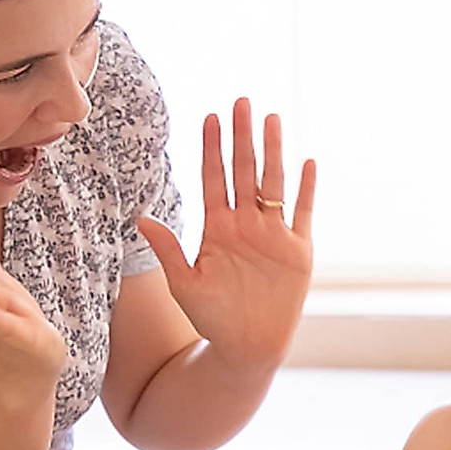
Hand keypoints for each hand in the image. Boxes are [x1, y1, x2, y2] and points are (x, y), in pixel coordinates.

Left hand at [138, 97, 314, 372]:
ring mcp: (273, 236)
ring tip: (272, 118)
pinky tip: (308, 163)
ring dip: (273, 151)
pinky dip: (306, 190)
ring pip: (273, 184)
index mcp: (217, 229)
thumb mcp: (185, 285)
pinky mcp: (297, 252)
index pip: (213, 179)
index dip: (212, 148)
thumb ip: (169, 251)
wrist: (248, 348)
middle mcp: (246, 225)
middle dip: (242, 137)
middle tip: (240, 101)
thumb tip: (142, 219)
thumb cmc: (213, 319)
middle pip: (244, 171)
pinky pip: (303, 214)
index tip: (209, 117)